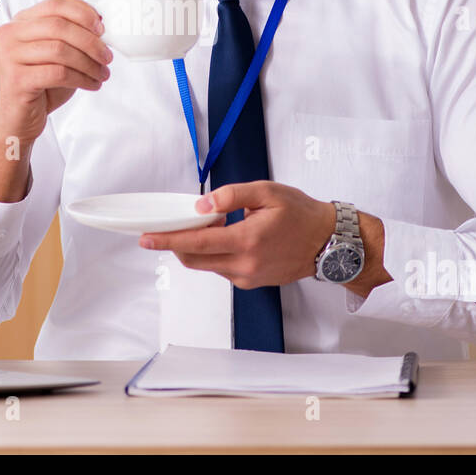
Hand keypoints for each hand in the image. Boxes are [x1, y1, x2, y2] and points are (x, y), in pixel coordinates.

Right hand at [0, 0, 113, 142]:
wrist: (18, 120)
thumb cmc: (41, 86)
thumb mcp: (57, 56)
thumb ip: (71, 38)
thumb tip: (102, 26)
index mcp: (20, 22)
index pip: (55, 4)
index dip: (82, 13)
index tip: (102, 27)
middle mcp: (11, 35)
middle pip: (59, 26)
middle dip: (90, 41)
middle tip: (107, 57)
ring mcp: (10, 56)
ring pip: (60, 50)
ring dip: (89, 63)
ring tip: (102, 74)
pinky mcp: (17, 79)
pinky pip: (58, 73)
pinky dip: (81, 79)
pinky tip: (92, 85)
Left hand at [138, 181, 335, 288]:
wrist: (329, 242)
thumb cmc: (301, 214)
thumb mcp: (267, 192)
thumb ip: (231, 195)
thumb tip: (202, 206)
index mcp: (247, 241)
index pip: (196, 244)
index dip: (168, 241)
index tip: (146, 238)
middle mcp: (245, 265)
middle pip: (194, 260)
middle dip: (176, 245)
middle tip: (167, 228)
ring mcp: (248, 277)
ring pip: (207, 265)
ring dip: (198, 247)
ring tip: (211, 224)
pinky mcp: (251, 282)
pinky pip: (222, 268)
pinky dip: (215, 253)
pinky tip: (227, 236)